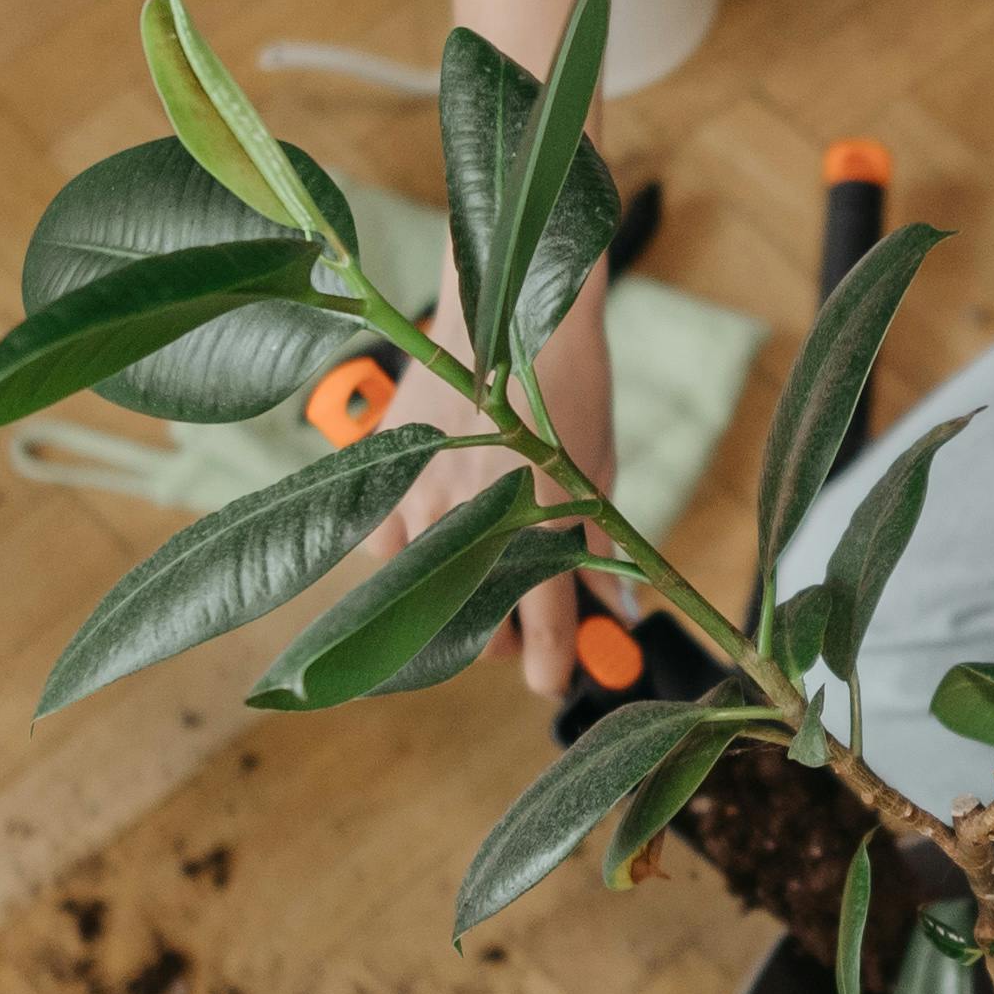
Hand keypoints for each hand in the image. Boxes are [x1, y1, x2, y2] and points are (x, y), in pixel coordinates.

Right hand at [364, 279, 610, 701]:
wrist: (503, 310)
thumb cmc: (565, 388)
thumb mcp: (594, 470)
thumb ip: (592, 545)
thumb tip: (609, 613)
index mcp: (539, 514)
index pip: (545, 621)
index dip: (551, 665)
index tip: (553, 683)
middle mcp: (475, 515)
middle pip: (476, 625)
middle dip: (500, 641)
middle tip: (517, 634)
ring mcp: (422, 496)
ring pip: (423, 593)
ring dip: (452, 601)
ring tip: (474, 584)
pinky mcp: (385, 475)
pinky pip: (383, 546)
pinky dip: (408, 554)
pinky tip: (432, 536)